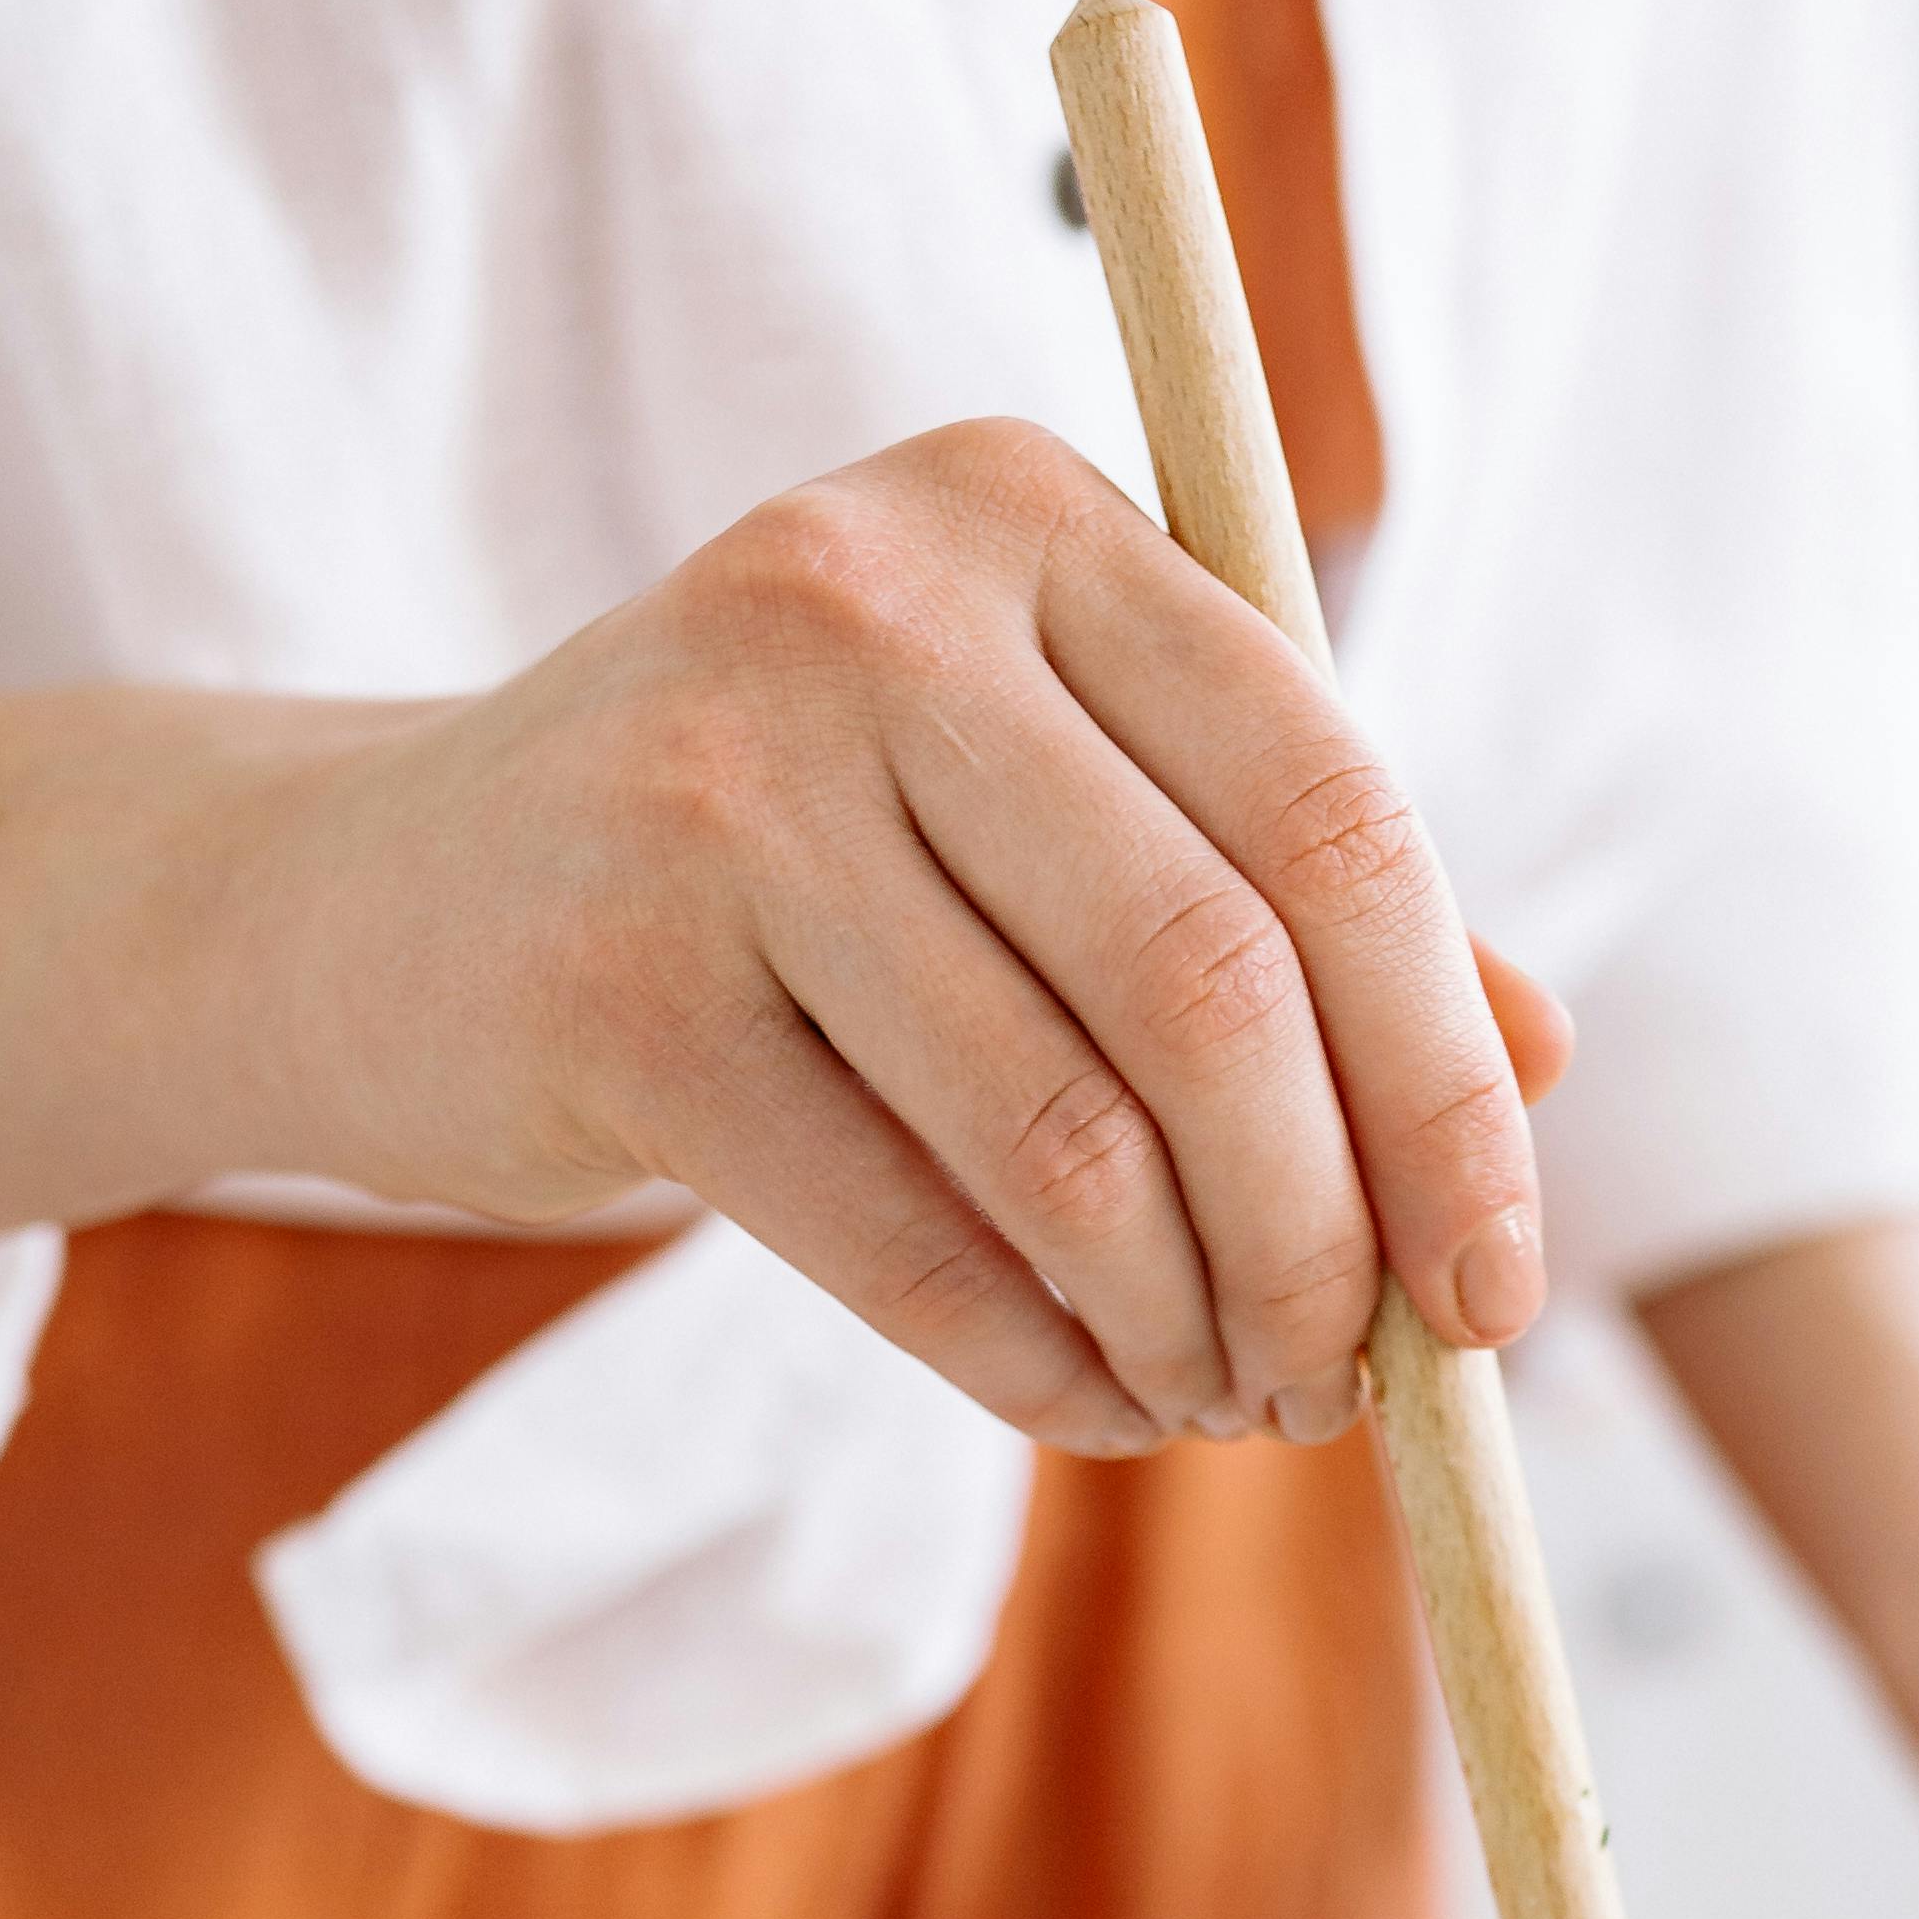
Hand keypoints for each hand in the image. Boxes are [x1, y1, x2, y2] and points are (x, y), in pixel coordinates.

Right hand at [269, 421, 1560, 1455]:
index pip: (1331, 803)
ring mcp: (723, 781)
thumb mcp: (1039, 815)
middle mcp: (873, 598)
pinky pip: (912, 1235)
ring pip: (1073, 1132)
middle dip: (1329, 1237)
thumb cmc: (775, 865)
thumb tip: (1542, 1059)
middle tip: (1356, 1388)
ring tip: (1222, 1407)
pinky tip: (1086, 1401)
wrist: (376, 907)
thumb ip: (1280, 901)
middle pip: (1221, 981)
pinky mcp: (616, 985)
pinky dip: (1038, 1362)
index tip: (1499, 1284)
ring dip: (1188, 1326)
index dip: (1445, 1079)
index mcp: (1025, 512)